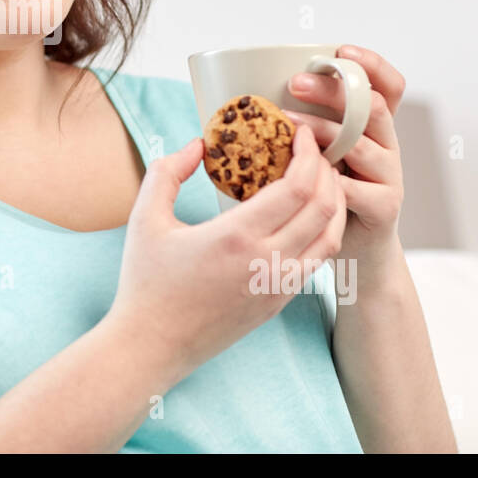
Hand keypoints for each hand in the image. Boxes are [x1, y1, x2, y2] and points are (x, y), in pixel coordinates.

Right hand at [107, 126, 345, 382]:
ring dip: (333, 199)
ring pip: (331, 235)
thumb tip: (197, 144)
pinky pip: (317, 259)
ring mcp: (278, 286)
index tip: (301, 131)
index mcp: (237, 237)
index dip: (308, 152)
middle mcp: (267, 262)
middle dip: (326, 169)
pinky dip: (324, 229)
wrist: (151, 347)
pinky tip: (308, 213)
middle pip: (324, 205)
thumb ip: (167, 172)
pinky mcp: (279, 303)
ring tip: (318, 176)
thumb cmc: (144, 282)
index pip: (298, 185)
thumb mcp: (145, 218)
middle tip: (312, 147)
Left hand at [281, 44, 404, 262]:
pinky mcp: (385, 206)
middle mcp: (388, 145)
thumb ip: (302, 122)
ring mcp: (390, 175)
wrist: (355, 246)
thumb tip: (247, 90)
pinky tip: (303, 178)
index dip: (371, 64)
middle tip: (294, 84)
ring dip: (323, 131)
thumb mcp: (319, 149)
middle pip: (373, 106)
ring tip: (286, 125)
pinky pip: (358, 189)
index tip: (339, 51)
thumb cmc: (324, 189)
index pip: (389, 84)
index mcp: (374, 126)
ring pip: (362, 144)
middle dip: (333, 90)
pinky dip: (329, 182)